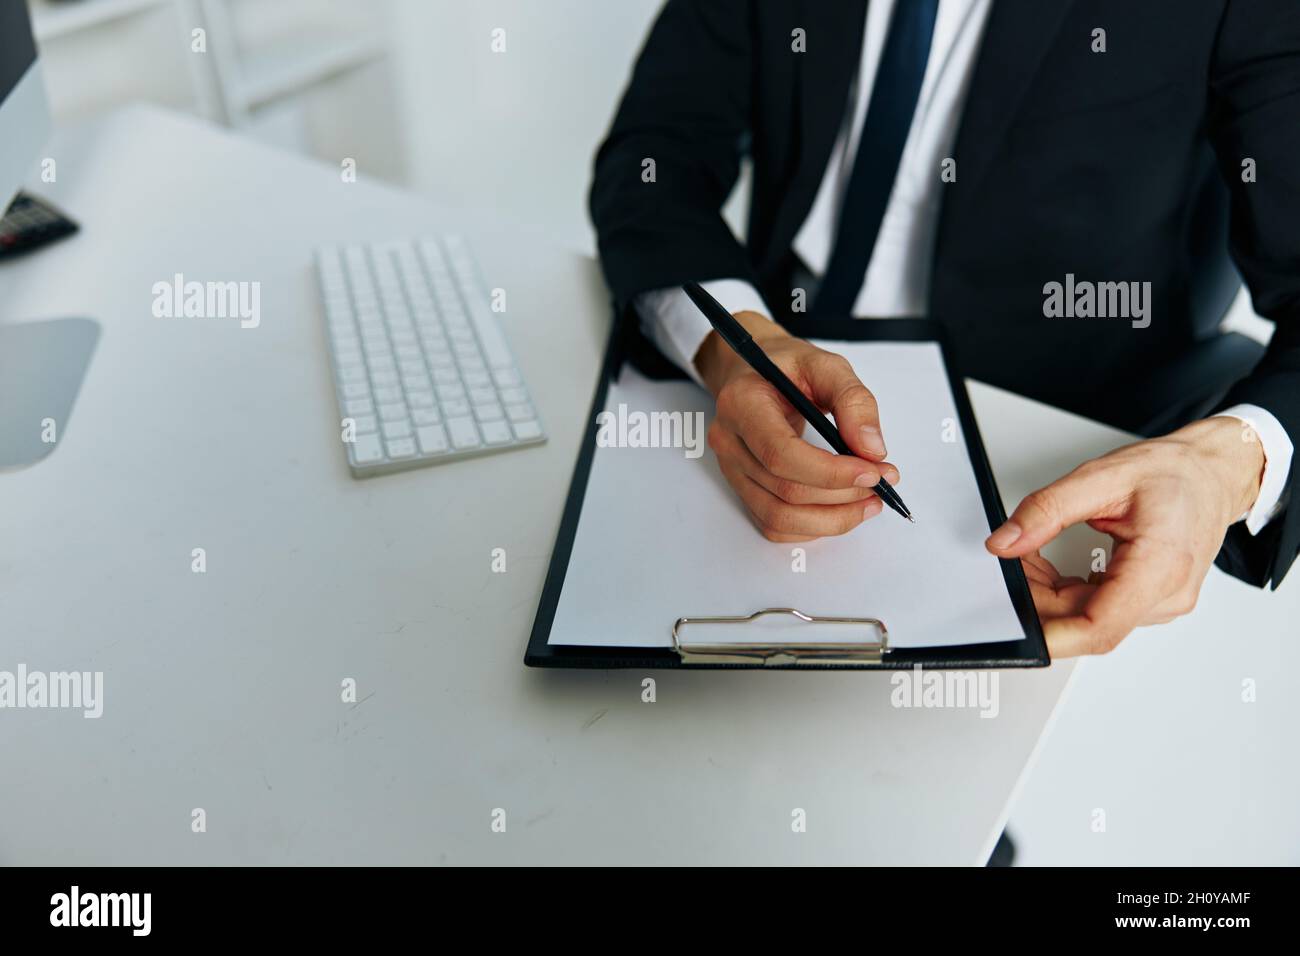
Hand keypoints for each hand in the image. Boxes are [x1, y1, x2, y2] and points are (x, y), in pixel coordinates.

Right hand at [694, 311, 899, 541]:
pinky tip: (840, 509)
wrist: (755, 371)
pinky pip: (774, 524)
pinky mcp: (741, 487)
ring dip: (832, 519)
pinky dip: (813, 527)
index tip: (873, 471)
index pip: (781, 454)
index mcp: (742, 404)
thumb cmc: (787, 366)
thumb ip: (854, 401)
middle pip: (785, 490)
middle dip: (842, 494)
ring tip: (869, 502)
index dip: (830, 472)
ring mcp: (731, 468)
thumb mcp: (826, 365)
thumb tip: (873, 450)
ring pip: (779, 516)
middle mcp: (729, 440)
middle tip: (882, 482)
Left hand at [985, 417, 1265, 656]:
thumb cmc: (1174, 474)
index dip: (1051, 635)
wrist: (1213, 474)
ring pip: (1087, 617)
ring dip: (1050, 594)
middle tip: (1012, 561)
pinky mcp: (1152, 601)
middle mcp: (1166, 596)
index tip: (1015, 624)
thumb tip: (1005, 544)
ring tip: (1034, 555)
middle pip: (1085, 621)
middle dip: (1037, 598)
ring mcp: (1161, 603)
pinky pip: (1098, 609)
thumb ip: (1047, 511)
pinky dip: (1067, 592)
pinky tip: (1054, 568)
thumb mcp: (1101, 477)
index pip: (1099, 628)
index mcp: (1160, 567)